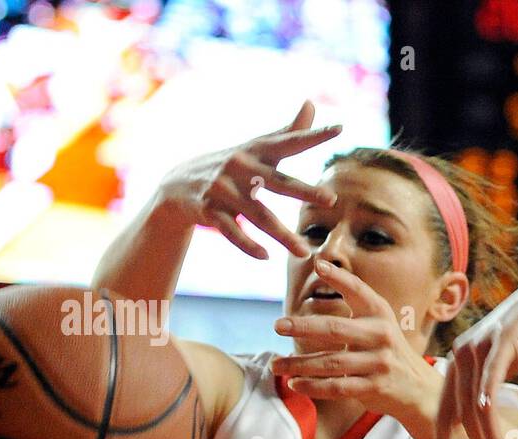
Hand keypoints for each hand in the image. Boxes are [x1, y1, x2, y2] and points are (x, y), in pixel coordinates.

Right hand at [157, 100, 340, 258]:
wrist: (176, 183)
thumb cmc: (230, 165)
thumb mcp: (256, 147)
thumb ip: (288, 131)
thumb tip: (311, 103)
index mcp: (257, 151)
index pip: (290, 141)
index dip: (314, 135)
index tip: (340, 128)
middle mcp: (241, 167)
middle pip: (278, 181)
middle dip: (304, 190)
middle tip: (331, 199)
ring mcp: (223, 189)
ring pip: (258, 215)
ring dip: (282, 235)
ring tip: (304, 252)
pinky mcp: (209, 211)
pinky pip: (231, 231)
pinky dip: (248, 245)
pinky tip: (266, 256)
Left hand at [271, 261, 442, 423]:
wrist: (417, 387)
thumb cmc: (386, 349)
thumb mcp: (378, 322)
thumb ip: (354, 303)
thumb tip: (318, 267)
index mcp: (380, 313)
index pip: (358, 291)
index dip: (339, 278)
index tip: (319, 265)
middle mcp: (380, 334)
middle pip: (335, 329)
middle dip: (303, 327)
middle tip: (278, 325)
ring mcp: (378, 362)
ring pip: (331, 363)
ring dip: (299, 364)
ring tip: (276, 365)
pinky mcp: (373, 387)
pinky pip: (337, 387)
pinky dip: (313, 386)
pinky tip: (294, 384)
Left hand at [435, 266, 517, 438]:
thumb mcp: (502, 365)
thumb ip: (486, 388)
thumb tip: (479, 418)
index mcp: (457, 364)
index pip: (443, 413)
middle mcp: (460, 355)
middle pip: (457, 415)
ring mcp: (479, 346)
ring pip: (475, 406)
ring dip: (491, 438)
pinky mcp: (502, 341)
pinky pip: (491, 381)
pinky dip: (489, 407)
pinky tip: (493, 428)